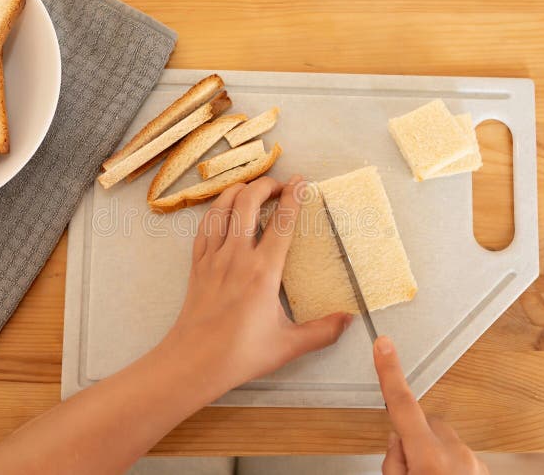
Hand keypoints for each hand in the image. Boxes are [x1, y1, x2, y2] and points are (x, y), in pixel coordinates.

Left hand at [165, 175, 352, 391]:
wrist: (193, 362)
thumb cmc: (240, 354)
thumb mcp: (288, 345)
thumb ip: (322, 331)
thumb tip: (349, 320)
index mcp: (263, 271)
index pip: (283, 222)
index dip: (294, 196)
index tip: (302, 182)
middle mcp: (237, 256)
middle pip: (249, 201)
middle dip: (266, 185)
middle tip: (281, 187)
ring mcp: (213, 257)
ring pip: (223, 206)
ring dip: (240, 190)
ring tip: (254, 190)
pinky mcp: (197, 263)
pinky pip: (205, 224)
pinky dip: (217, 209)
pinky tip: (225, 210)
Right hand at [374, 336, 488, 474]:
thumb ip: (393, 460)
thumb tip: (399, 442)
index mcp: (429, 457)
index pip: (402, 404)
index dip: (390, 372)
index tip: (384, 346)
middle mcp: (456, 454)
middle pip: (424, 424)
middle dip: (413, 437)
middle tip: (406, 467)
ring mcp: (473, 462)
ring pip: (441, 440)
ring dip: (430, 454)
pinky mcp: (483, 470)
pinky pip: (458, 455)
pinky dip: (446, 465)